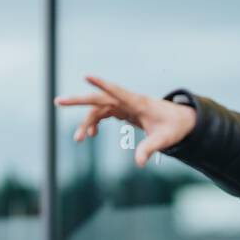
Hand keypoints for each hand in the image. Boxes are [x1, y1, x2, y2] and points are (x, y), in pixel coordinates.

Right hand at [54, 76, 197, 166]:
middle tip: (58, 102)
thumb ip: (150, 149)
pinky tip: (90, 135)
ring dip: (86, 122)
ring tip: (78, 140)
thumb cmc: (174, 128)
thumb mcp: (164, 140)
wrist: (181, 121)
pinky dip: (95, 123)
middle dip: (78, 101)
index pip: (117, 91)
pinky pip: (104, 114)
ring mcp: (124, 105)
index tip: (86, 75)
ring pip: (99, 110)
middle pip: (99, 98)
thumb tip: (139, 164)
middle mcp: (128, 101)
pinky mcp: (124, 110)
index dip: (102, 84)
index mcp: (138, 103)